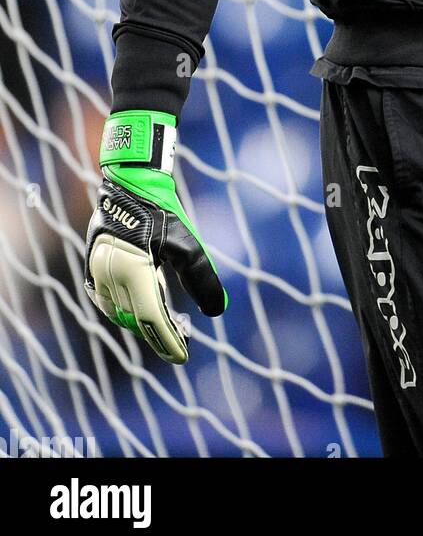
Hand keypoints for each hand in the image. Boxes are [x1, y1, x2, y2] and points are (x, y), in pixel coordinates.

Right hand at [84, 110, 226, 361]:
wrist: (129, 179)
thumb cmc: (161, 208)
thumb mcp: (187, 242)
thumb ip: (201, 278)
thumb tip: (218, 310)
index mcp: (133, 271)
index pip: (153, 319)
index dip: (169, 341)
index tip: (183, 356)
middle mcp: (109, 275)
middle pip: (136, 319)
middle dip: (158, 333)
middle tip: (181, 339)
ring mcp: (96, 270)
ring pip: (118, 312)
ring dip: (141, 321)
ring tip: (165, 324)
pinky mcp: (91, 264)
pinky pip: (104, 299)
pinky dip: (122, 308)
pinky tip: (138, 306)